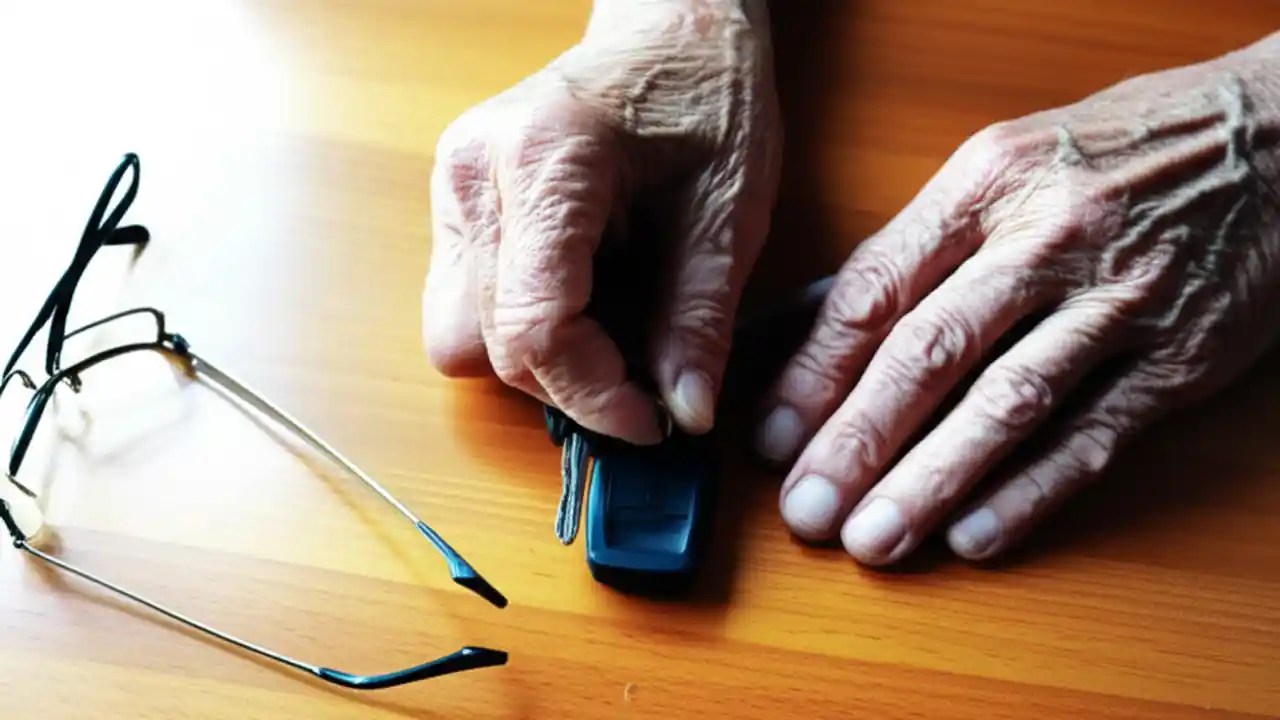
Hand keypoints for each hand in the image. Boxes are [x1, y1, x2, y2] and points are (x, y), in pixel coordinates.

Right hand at [423, 0, 779, 443]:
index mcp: (546, 163)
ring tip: (612, 325)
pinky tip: (584, 294)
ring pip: (459, 336)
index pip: (535, 329)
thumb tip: (684, 415)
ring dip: (536, 358)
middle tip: (643, 377)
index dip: (594, 396)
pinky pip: (465, 304)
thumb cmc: (707, 94)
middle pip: (485, 346)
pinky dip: (524, 324)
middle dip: (566, 384)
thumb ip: (701, 319)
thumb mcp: (730, 210)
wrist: (668, 27)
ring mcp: (454, 188)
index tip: (653, 421)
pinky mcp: (457, 204)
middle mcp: (475, 176)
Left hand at [761, 34, 1279, 564]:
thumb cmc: (1116, 151)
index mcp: (987, 182)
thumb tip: (809, 324)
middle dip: (857, 438)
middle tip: (804, 510)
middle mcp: (1048, 237)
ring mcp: (1119, 300)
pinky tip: (975, 535)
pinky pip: (1095, 434)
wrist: (1277, 135)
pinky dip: (1032, 492)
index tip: (770, 434)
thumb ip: (912, 248)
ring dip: (933, 478)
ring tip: (874, 538)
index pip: (877, 286)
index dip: (816, 370)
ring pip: (1010, 402)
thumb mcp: (1002, 166)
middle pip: (932, 350)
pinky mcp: (1179, 356)